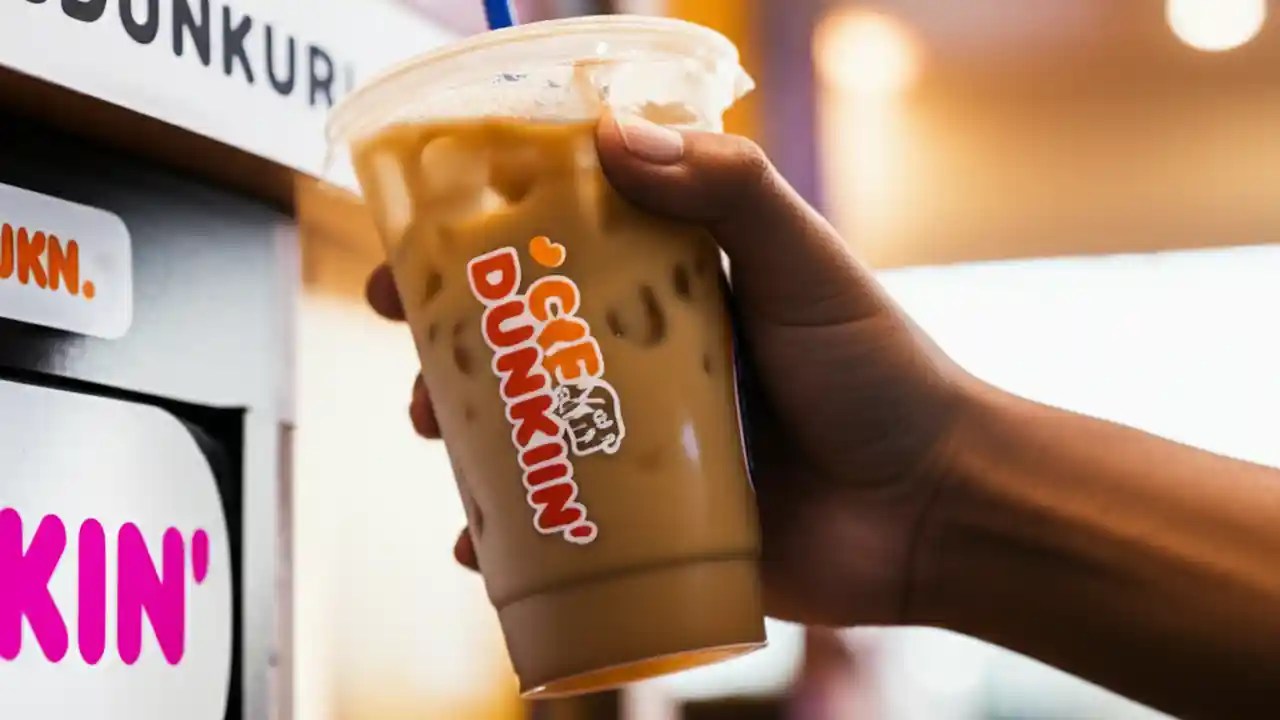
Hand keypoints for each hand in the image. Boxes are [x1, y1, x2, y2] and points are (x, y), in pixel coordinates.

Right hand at [365, 114, 975, 627]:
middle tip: (414, 361)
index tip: (414, 252)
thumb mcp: (808, 263)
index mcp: (673, 292)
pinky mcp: (651, 527)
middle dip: (451, 353)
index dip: (478, 250)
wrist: (933, 509)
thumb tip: (613, 133)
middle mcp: (647, 366)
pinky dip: (510, 540)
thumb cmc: (881, 375)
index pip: (557, 255)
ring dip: (466, 440)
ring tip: (440, 440)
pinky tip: (480, 545)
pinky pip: (562, 530)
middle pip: (521, 350)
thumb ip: (728, 190)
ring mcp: (644, 448)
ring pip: (527, 439)